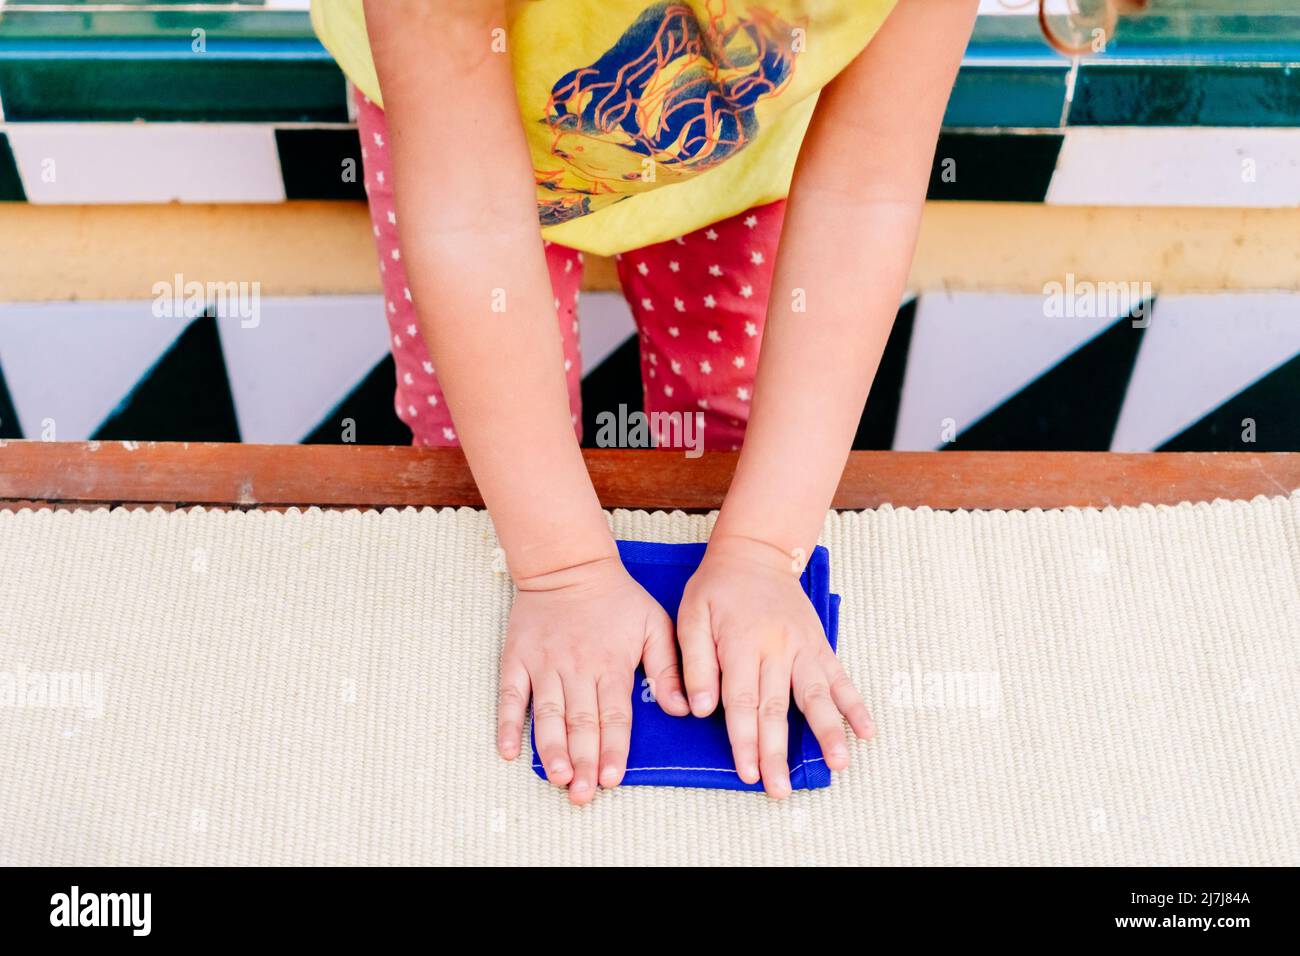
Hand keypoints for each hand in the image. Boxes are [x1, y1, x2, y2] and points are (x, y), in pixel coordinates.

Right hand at [497, 555, 689, 804]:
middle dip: (582, 761)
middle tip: (582, 794)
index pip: (614, 716)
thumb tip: (682, 708)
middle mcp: (577, 669)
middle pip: (581, 723)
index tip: (611, 779)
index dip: (613, 750)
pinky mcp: (517, 659)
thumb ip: (669, 668)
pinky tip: (508, 751)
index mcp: (611, 665)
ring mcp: (544, 665)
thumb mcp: (655, 624)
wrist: (567, 565)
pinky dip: (507, 724)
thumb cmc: (616, 598)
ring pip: (547, 715)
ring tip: (556, 777)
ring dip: (551, 748)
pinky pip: (509, 696)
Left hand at [677, 535, 873, 797]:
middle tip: (780, 788)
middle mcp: (776, 649)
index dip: (744, 740)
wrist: (755, 553)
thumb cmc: (716, 588)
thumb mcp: (691, 616)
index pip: (742, 702)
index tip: (747, 773)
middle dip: (778, 752)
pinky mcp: (820, 645)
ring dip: (829, 732)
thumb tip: (701, 708)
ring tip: (838, 764)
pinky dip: (855, 705)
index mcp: (740, 644)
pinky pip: (840, 678)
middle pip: (777, 708)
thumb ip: (696, 663)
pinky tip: (867, 731)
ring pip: (816, 696)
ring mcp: (803, 647)